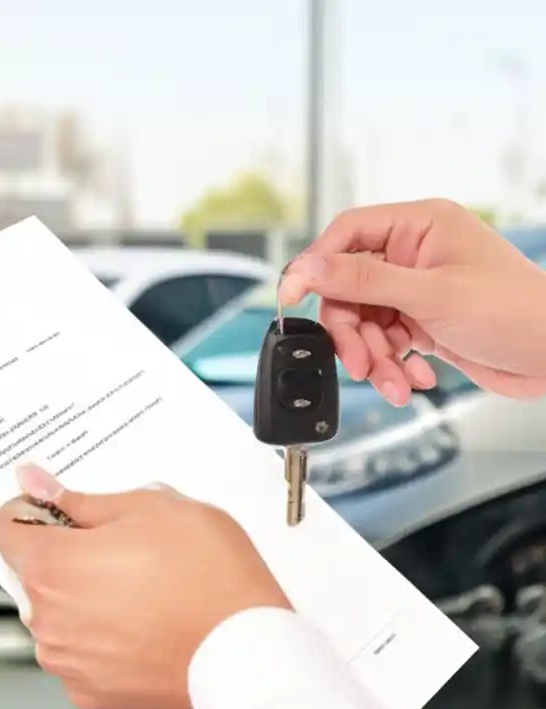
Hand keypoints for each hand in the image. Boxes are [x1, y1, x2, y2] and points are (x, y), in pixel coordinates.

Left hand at [0, 464, 289, 708]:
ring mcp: (68, 660)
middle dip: (67, 555)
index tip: (54, 510)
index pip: (6, 529)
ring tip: (141, 589)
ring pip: (57, 614)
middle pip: (34, 573)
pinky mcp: (92, 692)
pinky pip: (80, 652)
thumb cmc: (210, 580)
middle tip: (121, 548)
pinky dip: (100, 637)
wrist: (250, 654)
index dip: (31, 512)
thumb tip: (37, 483)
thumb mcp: (151, 509)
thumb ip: (82, 499)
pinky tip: (142, 623)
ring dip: (83, 598)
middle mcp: (48, 619)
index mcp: (52, 567)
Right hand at [279, 198, 545, 403]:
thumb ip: (362, 280)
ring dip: (374, 357)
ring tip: (394, 381)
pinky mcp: (424, 321)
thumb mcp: (431, 295)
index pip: (346, 234)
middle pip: (349, 287)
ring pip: (365, 322)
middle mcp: (416, 253)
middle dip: (352, 332)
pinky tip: (414, 378)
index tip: (292, 296)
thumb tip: (308, 266)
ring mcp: (419, 289)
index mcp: (420, 225)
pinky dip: (393, 365)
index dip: (315, 266)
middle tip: (360, 361)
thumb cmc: (517, 313)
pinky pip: (386, 342)